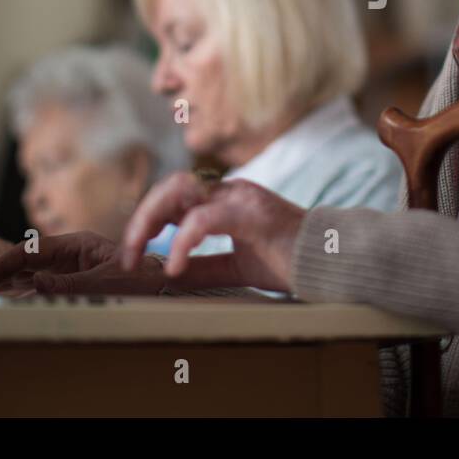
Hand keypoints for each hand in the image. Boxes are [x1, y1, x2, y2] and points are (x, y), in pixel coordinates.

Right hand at [0, 230, 166, 296]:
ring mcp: (66, 266)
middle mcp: (66, 253)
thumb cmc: (139, 278)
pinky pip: (36, 285)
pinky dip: (16, 290)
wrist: (162, 284)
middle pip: (21, 258)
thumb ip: (68, 283)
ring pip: (25, 272)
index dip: (2, 265)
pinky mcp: (67, 281)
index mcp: (73, 244)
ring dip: (1, 279)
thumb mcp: (104, 282)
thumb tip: (34, 283)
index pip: (28, 252)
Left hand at [120, 173, 305, 292]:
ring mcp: (241, 198)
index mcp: (228, 199)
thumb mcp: (237, 266)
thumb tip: (168, 273)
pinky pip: (204, 220)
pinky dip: (182, 242)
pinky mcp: (251, 214)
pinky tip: (174, 266)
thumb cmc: (291, 261)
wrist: (331, 264)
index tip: (133, 249)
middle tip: (127, 253)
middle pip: (171, 186)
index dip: (148, 217)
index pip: (176, 195)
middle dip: (142, 217)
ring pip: (180, 191)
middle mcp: (231, 190)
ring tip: (138, 253)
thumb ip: (205, 266)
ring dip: (150, 220)